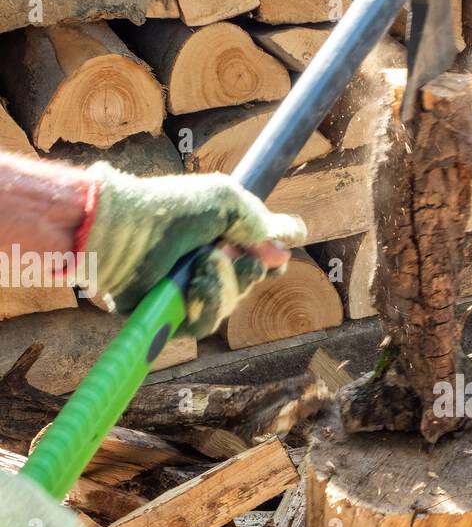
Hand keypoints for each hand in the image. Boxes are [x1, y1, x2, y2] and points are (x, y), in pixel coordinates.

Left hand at [81, 165, 307, 336]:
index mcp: (217, 237)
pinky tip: (193, 285)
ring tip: (204, 262)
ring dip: (224, 284)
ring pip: (229, 305)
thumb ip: (261, 222)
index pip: (257, 258)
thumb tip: (291, 240)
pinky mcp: (171, 317)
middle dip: (246, 271)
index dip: (269, 260)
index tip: (274, 258)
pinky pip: (205, 324)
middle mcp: (204, 265)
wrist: (125, 231)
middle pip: (248, 284)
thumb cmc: (171, 210)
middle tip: (227, 254)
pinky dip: (205, 303)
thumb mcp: (226, 201)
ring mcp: (187, 292)